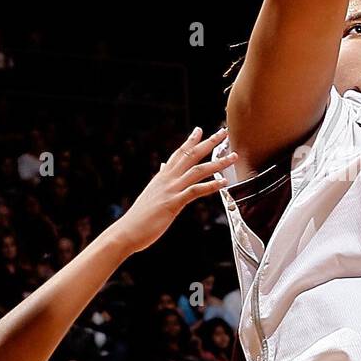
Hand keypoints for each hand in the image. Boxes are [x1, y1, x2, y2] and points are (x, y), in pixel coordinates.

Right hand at [116, 127, 235, 254]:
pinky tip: (223, 183)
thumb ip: (160, 178)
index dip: (190, 141)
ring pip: (197, 170)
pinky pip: (195, 191)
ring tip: (233, 157)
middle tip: (223, 131)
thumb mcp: (151, 192)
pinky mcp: (173, 203)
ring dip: (218, 163)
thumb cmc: (140, 216)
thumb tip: (163, 167)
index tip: (200, 130)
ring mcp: (170, 190)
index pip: (178, 153)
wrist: (127, 230)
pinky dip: (210, 186)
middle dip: (208, 143)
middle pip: (191, 155)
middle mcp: (167, 179)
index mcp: (162, 177)